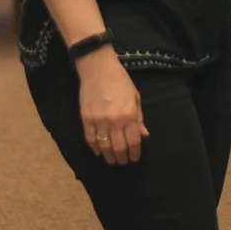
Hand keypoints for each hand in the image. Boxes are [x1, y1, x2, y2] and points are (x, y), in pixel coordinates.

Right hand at [77, 47, 148, 165]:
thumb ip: (139, 117)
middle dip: (122, 158)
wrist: (97, 67)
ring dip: (109, 156)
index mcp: (129, 114)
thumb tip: (144, 135)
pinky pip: (90, 139)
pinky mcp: (86, 119)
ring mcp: (99, 120)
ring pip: (105, 146)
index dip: (135, 153)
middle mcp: (115, 120)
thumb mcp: (135, 96)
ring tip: (111, 160)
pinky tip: (99, 151)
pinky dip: (95, 148)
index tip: (134, 159)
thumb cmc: (120, 80)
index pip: (134, 141)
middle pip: (119, 147)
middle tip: (122, 162)